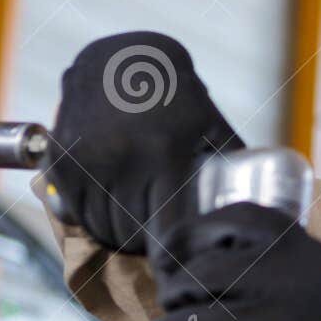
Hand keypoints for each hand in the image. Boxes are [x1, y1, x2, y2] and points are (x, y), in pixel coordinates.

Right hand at [46, 31, 243, 254]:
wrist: (121, 58)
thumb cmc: (176, 94)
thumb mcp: (210, 123)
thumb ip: (231, 158)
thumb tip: (259, 197)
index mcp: (163, 155)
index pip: (166, 226)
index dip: (173, 251)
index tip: (180, 263)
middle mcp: (121, 160)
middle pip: (132, 232)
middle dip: (145, 246)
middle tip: (158, 248)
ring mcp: (86, 161)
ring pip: (101, 227)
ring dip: (117, 238)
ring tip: (135, 236)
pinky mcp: (61, 160)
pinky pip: (74, 211)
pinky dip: (89, 223)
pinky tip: (107, 221)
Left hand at [146, 203, 320, 320]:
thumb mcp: (318, 260)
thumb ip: (272, 256)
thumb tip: (209, 263)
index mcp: (288, 239)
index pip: (215, 223)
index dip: (183, 239)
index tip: (172, 254)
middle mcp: (275, 273)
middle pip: (193, 275)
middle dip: (172, 292)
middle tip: (172, 304)